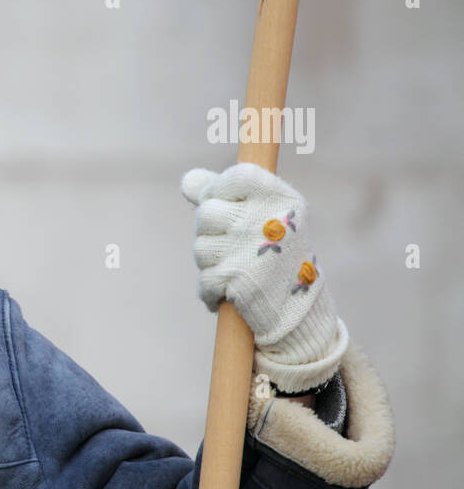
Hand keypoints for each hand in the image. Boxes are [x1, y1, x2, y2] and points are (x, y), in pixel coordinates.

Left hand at [181, 162, 348, 392]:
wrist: (300, 312)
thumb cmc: (277, 258)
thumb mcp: (261, 217)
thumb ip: (222, 193)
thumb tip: (187, 180)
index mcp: (281, 198)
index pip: (234, 176)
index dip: (218, 190)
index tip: (225, 207)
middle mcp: (268, 218)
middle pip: (206, 213)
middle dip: (210, 234)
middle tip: (234, 248)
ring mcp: (252, 247)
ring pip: (200, 247)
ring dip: (211, 264)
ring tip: (237, 271)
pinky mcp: (238, 276)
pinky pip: (204, 279)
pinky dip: (212, 291)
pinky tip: (230, 293)